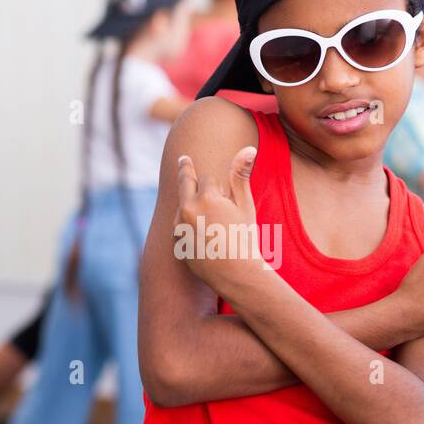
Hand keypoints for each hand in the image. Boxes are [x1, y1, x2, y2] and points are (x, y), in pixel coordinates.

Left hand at [174, 146, 262, 293]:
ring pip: (184, 207)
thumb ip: (241, 175)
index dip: (221, 189)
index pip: (207, 179)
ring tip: (210, 219)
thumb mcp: (244, 205)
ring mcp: (178, 227)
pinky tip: (203, 236)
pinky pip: (181, 226)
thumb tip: (248, 148)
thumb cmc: (244, 238)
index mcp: (205, 197)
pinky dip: (189, 226)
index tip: (226, 199)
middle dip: (186, 169)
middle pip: (185, 182)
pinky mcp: (175, 242)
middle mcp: (187, 209)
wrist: (236, 275)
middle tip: (184, 160)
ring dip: (193, 207)